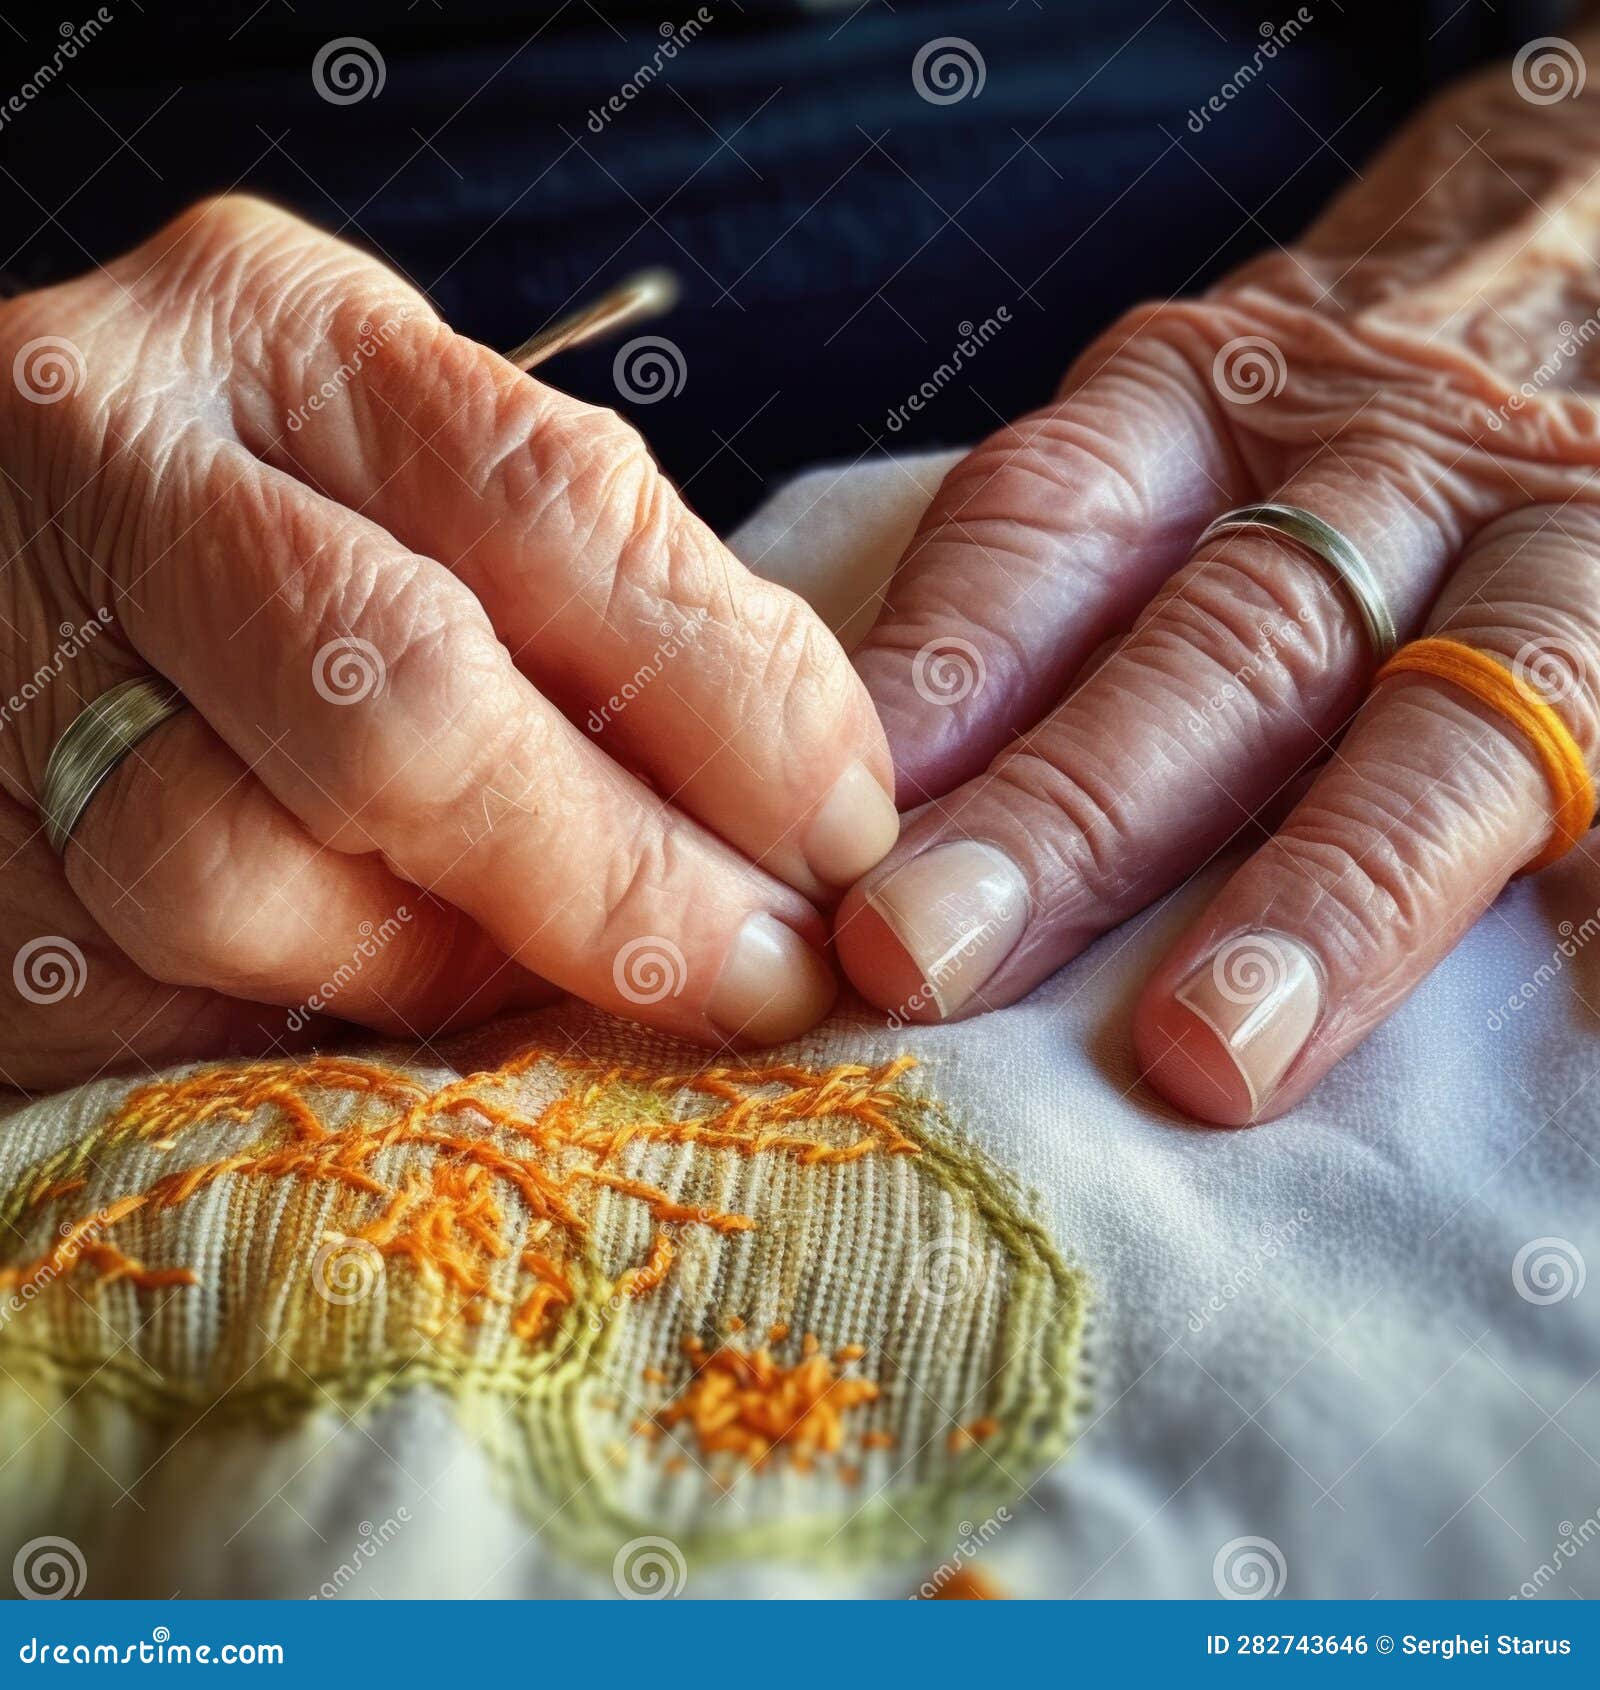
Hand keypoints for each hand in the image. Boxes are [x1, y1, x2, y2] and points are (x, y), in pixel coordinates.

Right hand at [1, 196, 897, 1090]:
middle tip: (764, 977)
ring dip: (452, 973)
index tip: (846, 833)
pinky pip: (152, 995)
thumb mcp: (414, 483)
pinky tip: (392, 1013)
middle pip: (408, 708)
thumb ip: (589, 600)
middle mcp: (104, 465)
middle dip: (626, 882)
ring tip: (554, 987)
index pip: (552, 504)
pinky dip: (307, 1031)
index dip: (736, 698)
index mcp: (268, 329)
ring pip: (249, 879)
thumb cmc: (263, 535)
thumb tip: (808, 813)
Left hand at [837, 39, 1599, 1124]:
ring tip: (1208, 1054)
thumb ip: (1036, 592)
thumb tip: (854, 800)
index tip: (831, 842)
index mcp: (1205, 402)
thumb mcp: (1172, 431)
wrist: (1577, 280)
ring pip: (1446, 732)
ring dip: (1322, 901)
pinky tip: (1548, 1015)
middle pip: (1223, 647)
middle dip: (1071, 818)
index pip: (1047, 532)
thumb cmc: (1318, 432)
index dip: (943, 682)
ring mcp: (1553, 550)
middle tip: (924, 959)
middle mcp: (1383, 463)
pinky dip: (1579, 923)